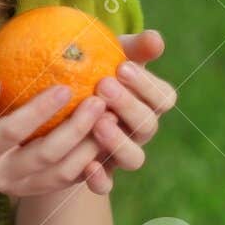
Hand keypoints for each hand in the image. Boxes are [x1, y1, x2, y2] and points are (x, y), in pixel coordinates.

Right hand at [0, 75, 114, 199]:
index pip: (12, 132)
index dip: (39, 111)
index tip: (65, 86)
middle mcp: (2, 176)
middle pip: (46, 157)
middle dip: (76, 129)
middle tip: (99, 102)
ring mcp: (22, 188)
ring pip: (64, 173)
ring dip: (91, 147)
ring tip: (110, 117)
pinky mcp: (39, 191)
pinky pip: (71, 180)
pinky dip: (93, 160)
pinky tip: (107, 135)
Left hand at [77, 30, 176, 195]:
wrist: (61, 103)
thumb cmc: (92, 70)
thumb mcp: (110, 54)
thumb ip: (134, 47)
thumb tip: (155, 39)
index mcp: (150, 102)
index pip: (164, 98)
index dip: (146, 85)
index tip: (121, 66)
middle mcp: (141, 130)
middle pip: (148, 125)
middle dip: (127, 105)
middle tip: (103, 86)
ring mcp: (122, 154)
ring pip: (134, 159)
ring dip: (118, 142)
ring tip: (97, 123)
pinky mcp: (100, 174)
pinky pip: (105, 185)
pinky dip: (100, 179)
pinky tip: (86, 166)